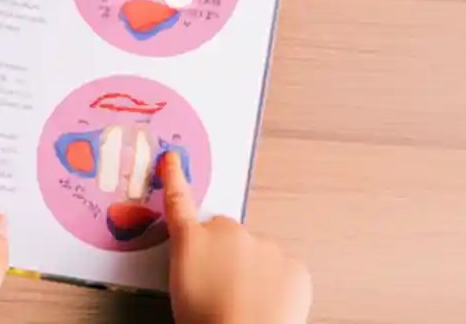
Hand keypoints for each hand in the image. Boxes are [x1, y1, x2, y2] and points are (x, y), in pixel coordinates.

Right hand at [163, 154, 311, 323]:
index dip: (174, 178)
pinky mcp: (293, 265)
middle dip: (226, 253)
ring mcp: (264, 246)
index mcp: (192, 240)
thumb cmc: (205, 322)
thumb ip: (192, 262)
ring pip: (258, 254)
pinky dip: (279, 286)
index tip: (172, 158)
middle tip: (223, 286)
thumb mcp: (180, 288)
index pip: (178, 202)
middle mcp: (227, 233)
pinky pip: (284, 272)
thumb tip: (207, 265)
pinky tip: (268, 307)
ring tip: (246, 303)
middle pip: (226, 235)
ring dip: (253, 271)